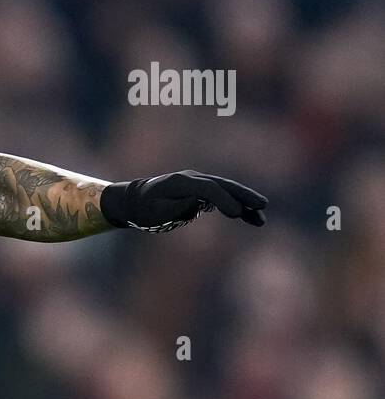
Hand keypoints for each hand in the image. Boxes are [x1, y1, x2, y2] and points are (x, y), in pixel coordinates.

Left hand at [100, 171, 266, 231]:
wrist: (136, 201)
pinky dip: (237, 206)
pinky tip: (251, 217)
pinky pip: (223, 198)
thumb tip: (198, 203)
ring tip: (261, 218)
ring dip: (245, 202)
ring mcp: (198, 184)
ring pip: (226, 191)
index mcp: (181, 182)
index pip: (208, 188)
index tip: (238, 214)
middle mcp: (192, 179)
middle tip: (262, 206)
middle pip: (222, 185)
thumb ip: (177, 207)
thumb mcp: (156, 212)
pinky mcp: (201, 192)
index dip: (224, 200)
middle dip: (243, 195)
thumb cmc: (145, 209)